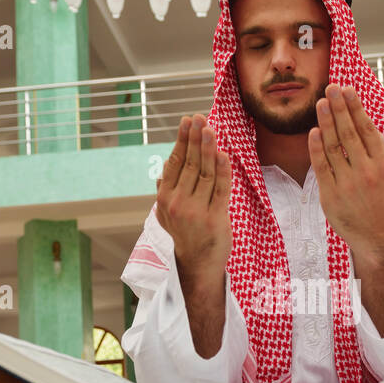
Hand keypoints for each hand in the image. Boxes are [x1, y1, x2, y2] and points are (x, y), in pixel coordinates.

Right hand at [156, 114, 231, 278]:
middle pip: (189, 164)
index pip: (174, 163)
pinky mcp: (215, 219)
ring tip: (210, 129)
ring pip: (204, 173)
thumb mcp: (167, 215)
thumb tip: (160, 172)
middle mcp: (177, 203)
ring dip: (208, 149)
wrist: (198, 264)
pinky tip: (223, 154)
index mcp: (165, 199)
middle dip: (195, 138)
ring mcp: (196, 211)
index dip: (182, 140)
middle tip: (199, 118)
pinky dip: (222, 171)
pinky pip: (220, 189)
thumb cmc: (185, 235)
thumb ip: (165, 192)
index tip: (188, 121)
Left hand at [308, 84, 383, 254]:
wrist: (376, 238)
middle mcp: (366, 171)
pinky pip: (321, 166)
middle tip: (330, 88)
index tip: (347, 90)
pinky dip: (316, 148)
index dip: (355, 107)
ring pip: (333, 146)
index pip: (367, 129)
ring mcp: (347, 183)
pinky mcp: (330, 194)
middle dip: (339, 107)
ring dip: (326, 122)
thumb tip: (377, 131)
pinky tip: (314, 131)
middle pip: (349, 132)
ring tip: (320, 104)